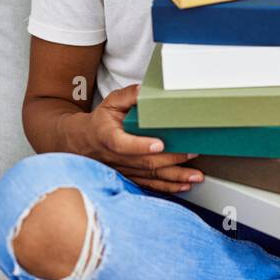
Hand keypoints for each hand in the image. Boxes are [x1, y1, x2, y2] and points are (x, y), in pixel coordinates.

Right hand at [65, 84, 203, 192]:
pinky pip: (151, 185)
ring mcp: (124, 171)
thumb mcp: (111, 103)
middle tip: (191, 153)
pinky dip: (169, 187)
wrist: (84, 143)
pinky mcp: (130, 178)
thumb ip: (129, 96)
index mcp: (108, 136)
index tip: (159, 143)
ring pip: (151, 176)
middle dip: (171, 159)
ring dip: (175, 177)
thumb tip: (146, 91)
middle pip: (145, 162)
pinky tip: (184, 185)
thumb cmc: (101, 122)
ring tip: (195, 176)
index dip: (141, 145)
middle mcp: (116, 157)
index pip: (123, 144)